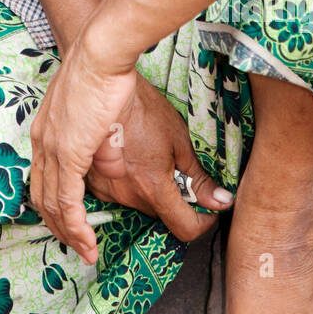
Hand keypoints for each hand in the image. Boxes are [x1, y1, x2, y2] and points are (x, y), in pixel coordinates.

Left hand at [29, 39, 139, 263]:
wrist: (101, 53)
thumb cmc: (106, 71)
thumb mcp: (95, 105)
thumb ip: (97, 130)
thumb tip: (111, 146)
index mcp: (47, 131)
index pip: (42, 178)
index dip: (54, 205)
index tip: (70, 223)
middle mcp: (43, 143)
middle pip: (42, 196)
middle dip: (59, 227)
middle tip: (77, 246)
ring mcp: (53, 149)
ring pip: (53, 204)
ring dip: (69, 234)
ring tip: (85, 251)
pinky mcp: (68, 154)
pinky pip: (67, 201)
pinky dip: (75, 226)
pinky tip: (85, 242)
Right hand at [86, 72, 233, 241]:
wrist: (103, 86)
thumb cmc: (143, 108)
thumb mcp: (178, 140)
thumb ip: (198, 178)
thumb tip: (221, 200)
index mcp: (153, 187)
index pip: (184, 228)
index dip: (202, 223)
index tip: (207, 213)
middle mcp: (127, 194)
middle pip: (160, 216)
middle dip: (174, 202)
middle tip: (176, 175)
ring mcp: (106, 189)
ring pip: (137, 205)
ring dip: (148, 194)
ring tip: (149, 163)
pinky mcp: (92, 180)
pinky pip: (116, 194)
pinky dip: (126, 185)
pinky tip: (129, 162)